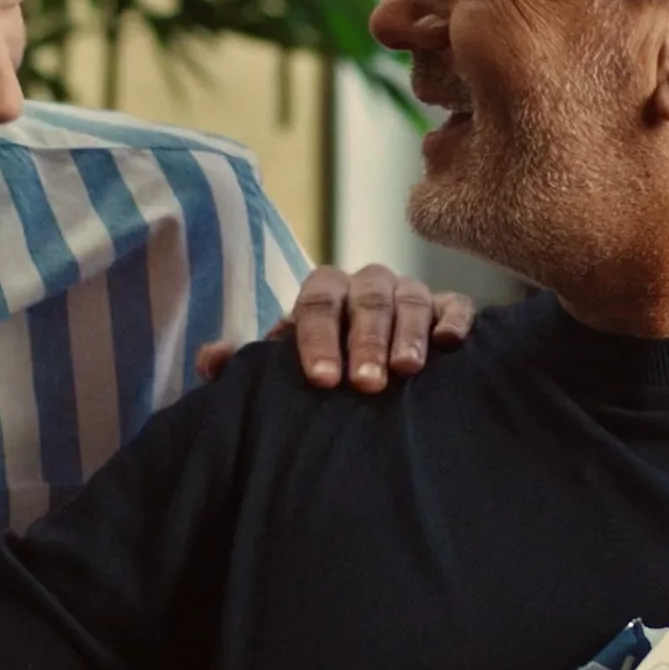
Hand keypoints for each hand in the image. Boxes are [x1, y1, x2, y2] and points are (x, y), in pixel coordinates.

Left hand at [196, 264, 475, 389]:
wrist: (367, 368)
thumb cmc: (322, 368)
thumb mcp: (282, 368)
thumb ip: (248, 364)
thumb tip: (212, 360)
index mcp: (324, 292)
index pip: (317, 303)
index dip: (317, 339)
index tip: (323, 380)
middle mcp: (366, 286)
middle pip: (366, 301)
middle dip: (365, 341)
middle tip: (365, 383)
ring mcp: (408, 293)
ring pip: (410, 300)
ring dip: (408, 333)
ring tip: (406, 370)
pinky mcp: (448, 307)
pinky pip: (455, 304)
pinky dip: (453, 319)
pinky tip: (449, 344)